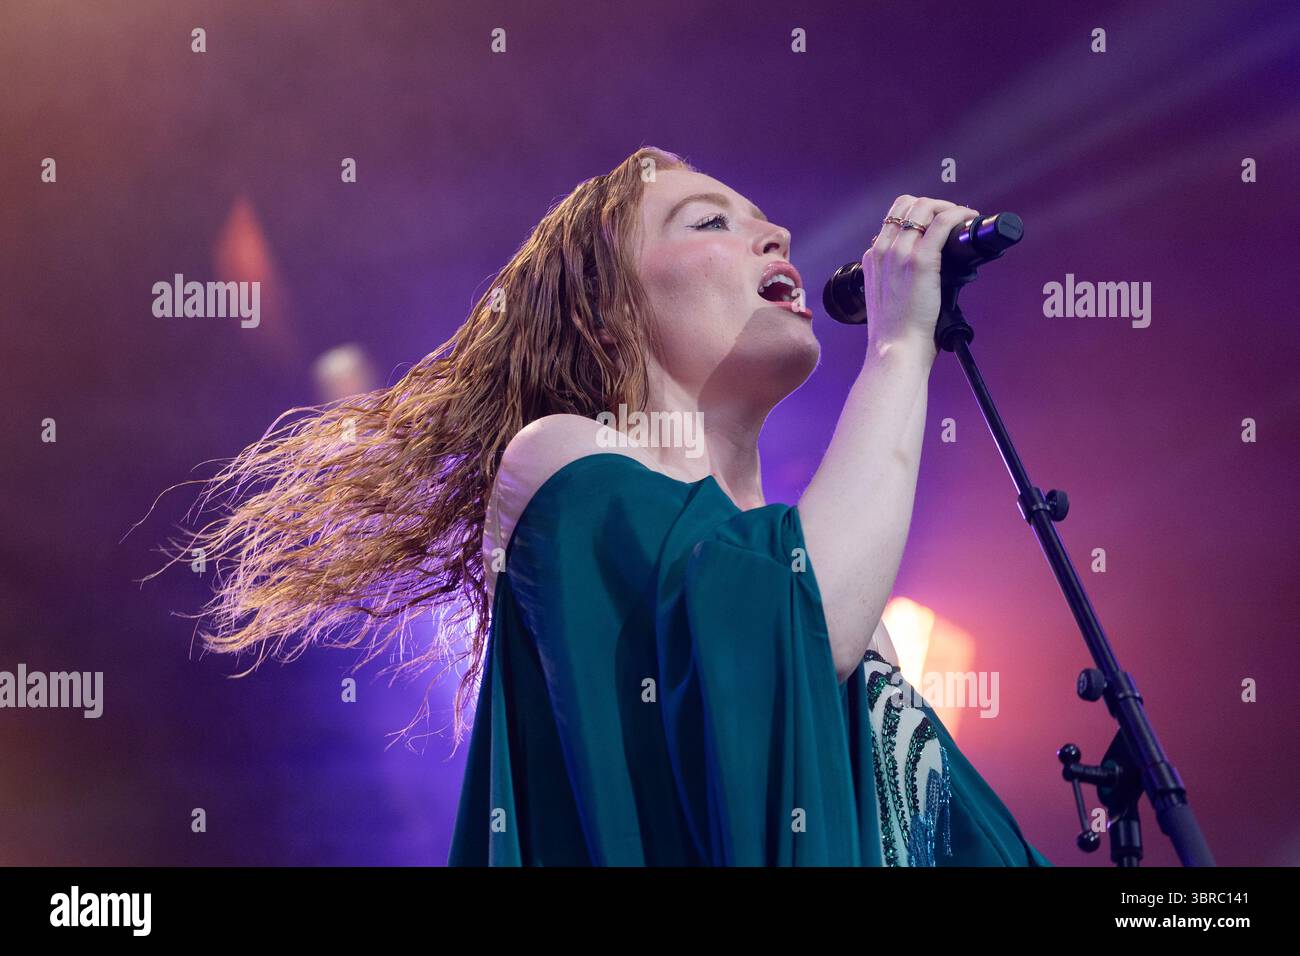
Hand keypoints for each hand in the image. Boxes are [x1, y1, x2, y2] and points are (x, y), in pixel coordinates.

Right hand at [861, 195, 980, 361]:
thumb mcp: (886, 299)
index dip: (918, 214)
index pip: (894, 218)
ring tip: (963, 218)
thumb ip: (898, 279)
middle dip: (934, 205)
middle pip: (907, 204)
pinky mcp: (921, 260)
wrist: (896, 350)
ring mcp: (900, 254)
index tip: (935, 222)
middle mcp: (883, 251)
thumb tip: (929, 273)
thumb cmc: (896, 333)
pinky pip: (942, 223)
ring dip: (948, 207)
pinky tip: (968, 219)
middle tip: (952, 218)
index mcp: (873, 259)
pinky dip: (958, 215)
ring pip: (925, 208)